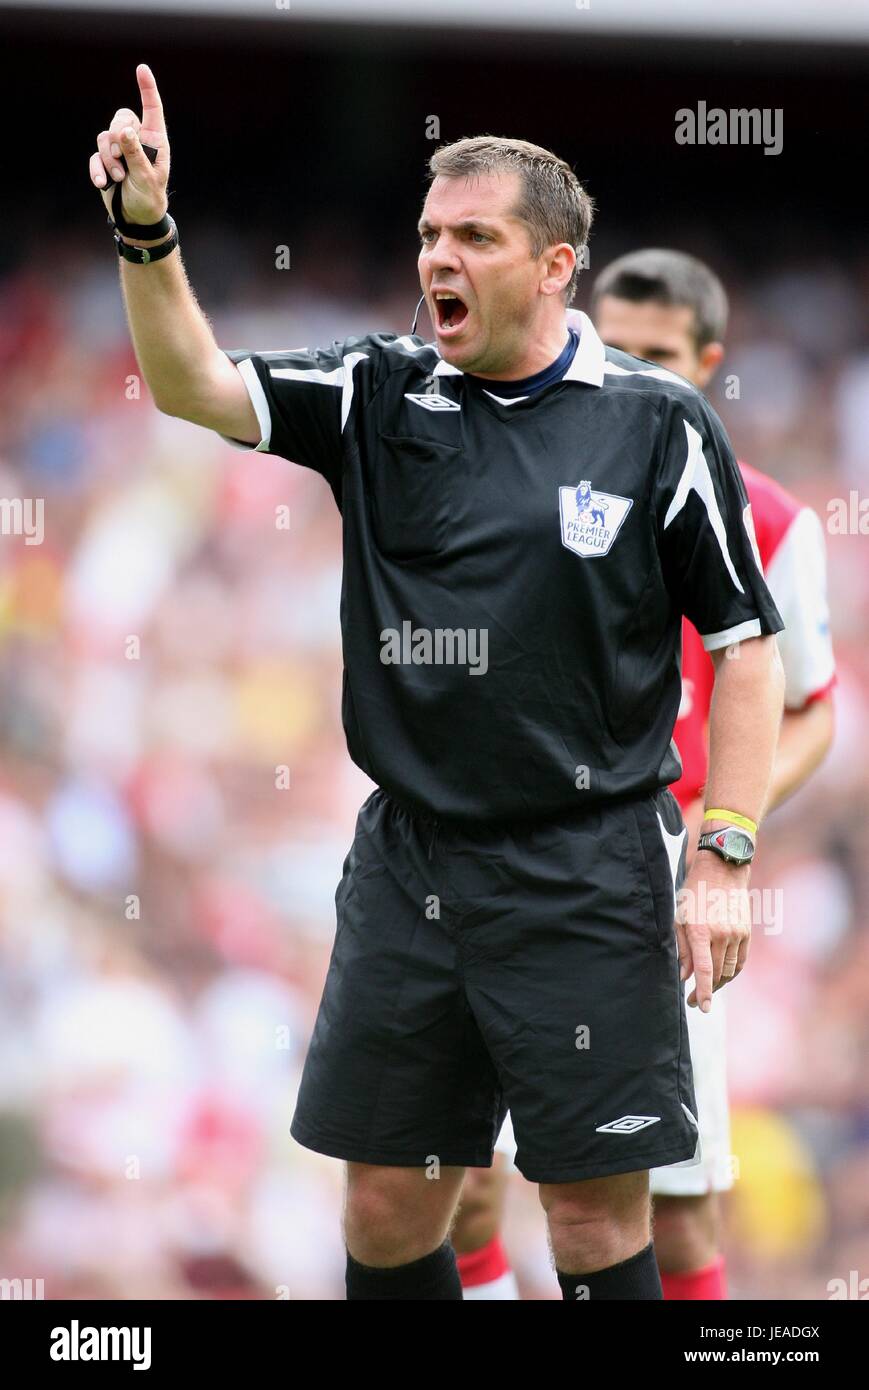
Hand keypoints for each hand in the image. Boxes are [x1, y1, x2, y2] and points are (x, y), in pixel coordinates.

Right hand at [89, 64, 168, 228]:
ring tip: (120, 178)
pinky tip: (102, 183)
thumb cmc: (150, 197)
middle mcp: (137, 139)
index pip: (152, 109)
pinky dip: (97, 169)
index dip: (147, 88)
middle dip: (117, 136)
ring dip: (109, 159)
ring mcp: (120, 149)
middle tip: (121, 160)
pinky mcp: (105, 161)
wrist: (136, 217)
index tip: (142, 69)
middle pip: (121, 118)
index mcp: (154, 140)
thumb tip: (124, 131)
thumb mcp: (146, 177)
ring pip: (105, 137)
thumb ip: (135, 154)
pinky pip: (94, 155)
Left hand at [675, 853, 751, 1012]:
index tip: (701, 1007)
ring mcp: (737, 933)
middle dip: (706, 991)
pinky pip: (741, 961)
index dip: (703, 992)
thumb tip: (684, 975)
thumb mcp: (680, 917)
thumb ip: (682, 948)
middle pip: (718, 974)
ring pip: (730, 970)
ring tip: (707, 989)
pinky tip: (722, 977)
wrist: (721, 870)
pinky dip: (732, 972)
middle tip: (694, 999)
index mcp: (701, 930)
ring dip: (719, 983)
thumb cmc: (694, 893)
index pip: (705, 970)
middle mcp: (721, 934)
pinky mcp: (746, 932)